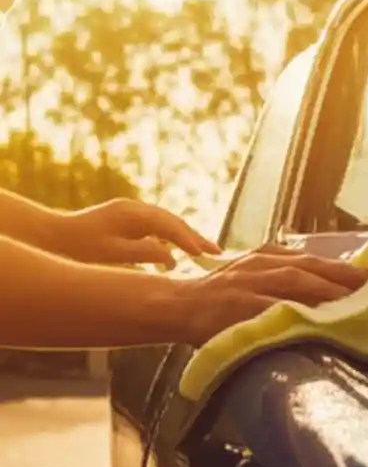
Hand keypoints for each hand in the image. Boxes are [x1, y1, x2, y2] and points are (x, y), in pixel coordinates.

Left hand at [56, 198, 220, 266]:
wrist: (50, 235)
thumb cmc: (77, 247)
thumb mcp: (111, 254)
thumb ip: (143, 253)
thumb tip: (172, 257)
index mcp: (132, 214)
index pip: (170, 226)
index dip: (189, 240)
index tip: (206, 255)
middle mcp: (135, 209)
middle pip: (173, 222)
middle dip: (195, 237)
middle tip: (218, 252)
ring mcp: (131, 213)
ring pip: (167, 224)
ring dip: (186, 238)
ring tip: (205, 252)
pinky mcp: (127, 221)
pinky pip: (157, 229)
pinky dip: (171, 239)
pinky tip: (177, 252)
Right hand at [171, 245, 367, 345]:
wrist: (176, 306)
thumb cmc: (222, 297)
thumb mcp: (254, 279)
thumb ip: (285, 281)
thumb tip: (331, 292)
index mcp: (266, 257)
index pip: (309, 258)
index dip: (340, 266)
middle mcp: (259, 265)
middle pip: (307, 266)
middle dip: (340, 274)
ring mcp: (247, 285)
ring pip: (292, 281)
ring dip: (324, 288)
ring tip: (352, 300)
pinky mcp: (236, 307)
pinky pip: (269, 308)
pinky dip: (292, 312)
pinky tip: (314, 319)